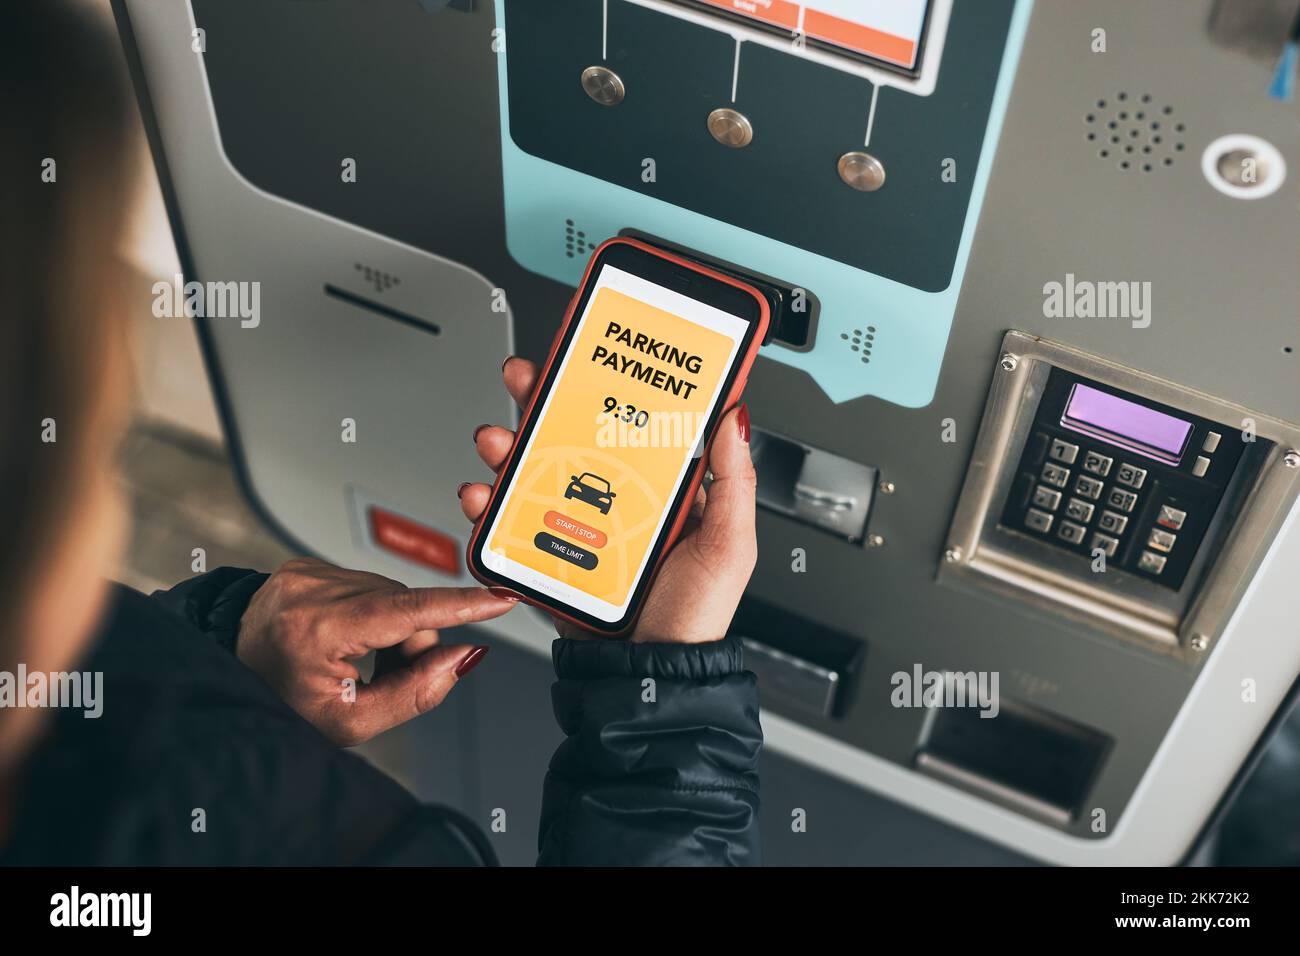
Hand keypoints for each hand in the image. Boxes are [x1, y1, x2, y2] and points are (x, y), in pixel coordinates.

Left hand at [237, 558, 516, 744]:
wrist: (226, 677)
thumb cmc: (281, 706)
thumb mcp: (350, 721)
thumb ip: (416, 692)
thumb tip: (464, 657)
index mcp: (315, 629)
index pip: (404, 612)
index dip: (460, 607)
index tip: (500, 598)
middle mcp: (308, 590)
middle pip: (405, 605)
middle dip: (413, 642)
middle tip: (386, 677)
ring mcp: (304, 571)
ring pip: (390, 592)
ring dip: (392, 627)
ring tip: (359, 660)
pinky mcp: (305, 564)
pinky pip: (365, 584)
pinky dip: (370, 612)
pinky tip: (345, 638)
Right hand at [458, 357, 756, 643]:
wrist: (648, 676)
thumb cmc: (696, 617)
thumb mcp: (728, 544)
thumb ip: (734, 481)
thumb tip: (735, 416)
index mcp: (664, 489)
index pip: (633, 422)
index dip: (608, 385)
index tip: (588, 352)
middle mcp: (618, 500)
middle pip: (573, 435)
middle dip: (540, 401)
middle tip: (523, 378)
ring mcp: (579, 527)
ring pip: (534, 471)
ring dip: (507, 447)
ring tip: (496, 441)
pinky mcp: (548, 557)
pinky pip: (511, 523)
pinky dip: (488, 506)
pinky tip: (481, 496)